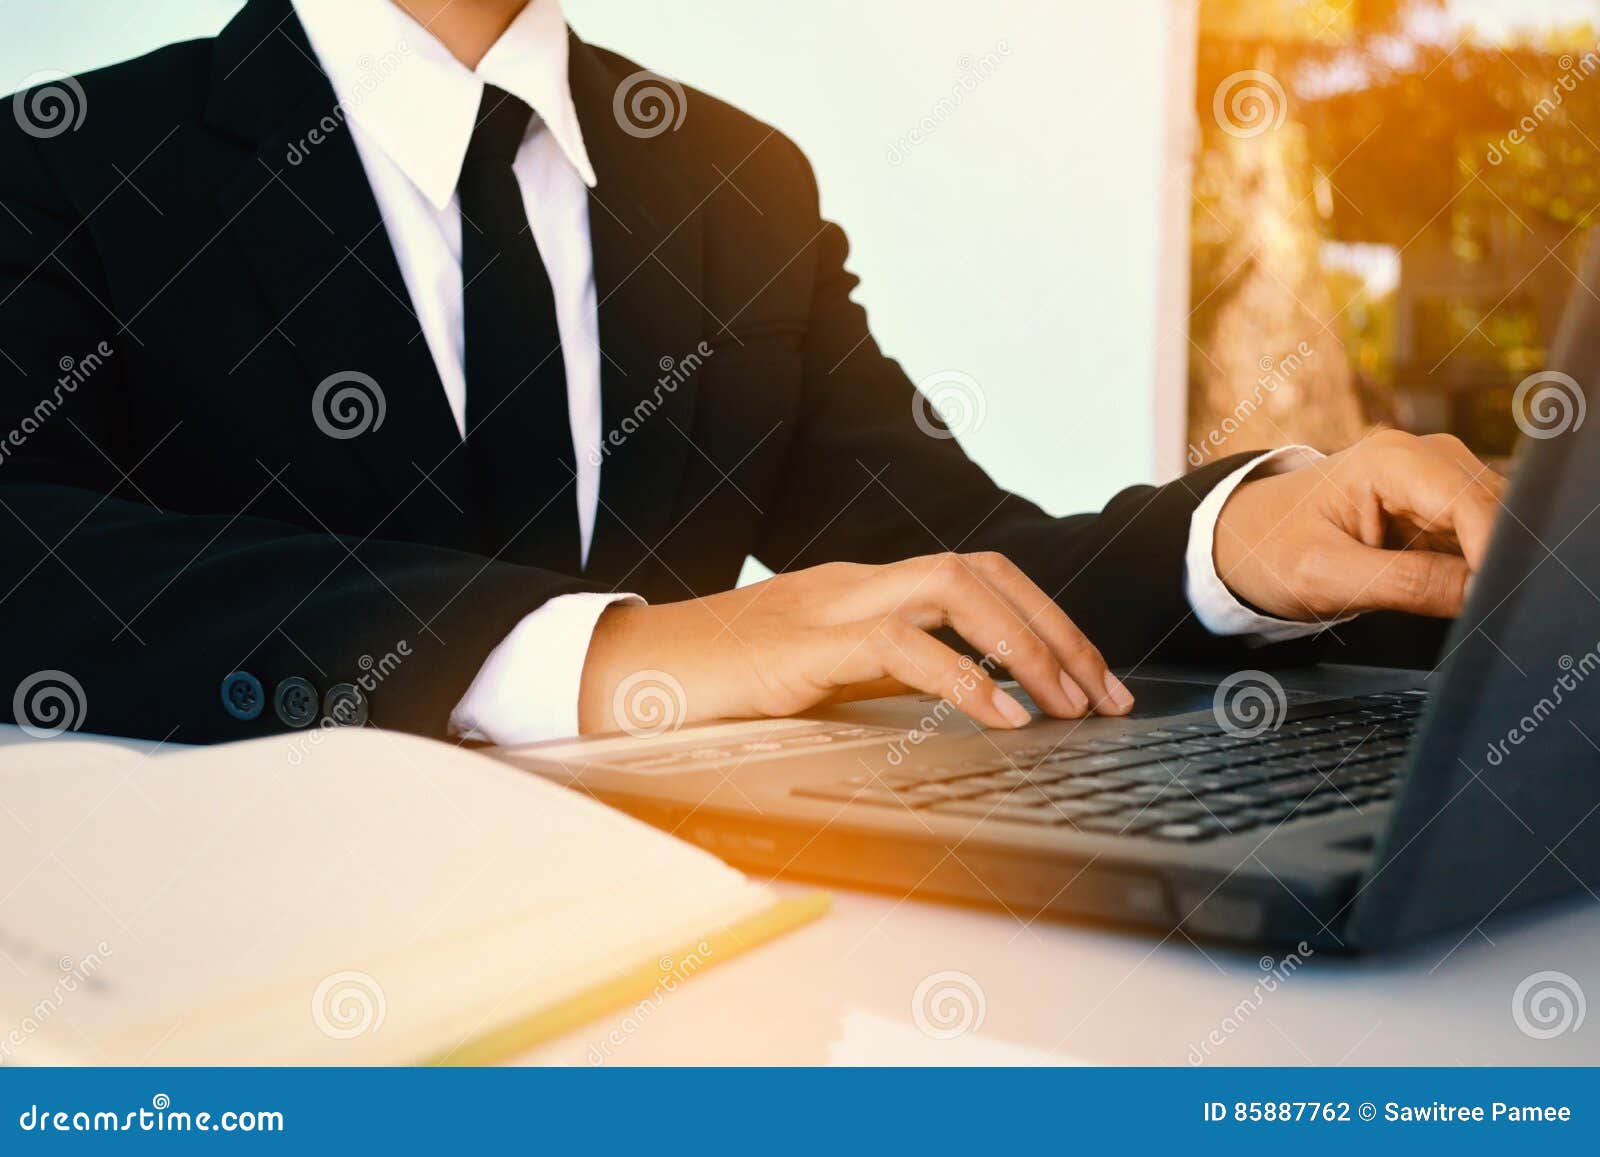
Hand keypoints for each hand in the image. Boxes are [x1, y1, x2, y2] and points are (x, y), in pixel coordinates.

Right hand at [577, 552, 1134, 733]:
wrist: (620, 677)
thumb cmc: (710, 686)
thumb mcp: (816, 680)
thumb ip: (881, 677)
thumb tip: (963, 699)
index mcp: (860, 592)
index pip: (976, 579)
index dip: (1045, 622)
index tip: (1092, 680)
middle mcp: (855, 585)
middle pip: (984, 572)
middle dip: (1058, 630)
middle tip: (1107, 696)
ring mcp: (828, 607)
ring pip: (956, 589)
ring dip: (1028, 645)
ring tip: (1070, 705)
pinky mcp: (802, 647)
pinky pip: (903, 646)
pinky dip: (966, 680)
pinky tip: (1004, 719)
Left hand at [1214, 431, 1507, 621]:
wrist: (1245, 537)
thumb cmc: (1271, 549)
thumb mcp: (1327, 576)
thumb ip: (1407, 584)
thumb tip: (1480, 593)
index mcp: (1392, 460)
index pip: (1474, 504)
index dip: (1495, 554)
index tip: (1495, 602)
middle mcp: (1425, 457)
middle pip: (1498, 509)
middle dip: (1500, 561)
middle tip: (1488, 613)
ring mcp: (1437, 480)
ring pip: (1500, 523)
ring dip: (1493, 566)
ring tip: (1467, 607)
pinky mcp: (1440, 507)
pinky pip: (1481, 537)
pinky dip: (1479, 567)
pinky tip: (1460, 594)